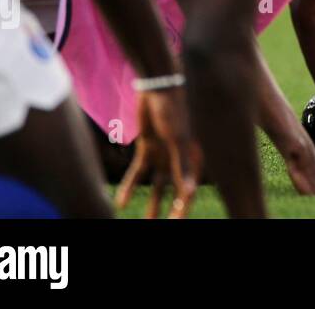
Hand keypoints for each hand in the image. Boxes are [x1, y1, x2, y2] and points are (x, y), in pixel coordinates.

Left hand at [115, 87, 200, 218]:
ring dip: (151, 204)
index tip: (175, 224)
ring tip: (144, 223)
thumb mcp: (179, 140)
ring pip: (156, 186)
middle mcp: (180, 159)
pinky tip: (120, 202)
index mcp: (194, 158)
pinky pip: (137, 172)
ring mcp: (163, 154)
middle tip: (156, 227)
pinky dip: (129, 186)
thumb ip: (183, 167)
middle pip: (174, 191)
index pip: (189, 190)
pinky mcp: (147, 147)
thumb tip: (189, 194)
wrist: (158, 87)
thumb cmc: (176, 109)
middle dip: (168, 210)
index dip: (183, 209)